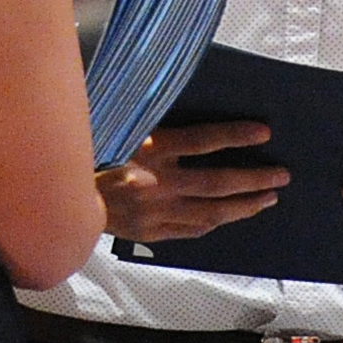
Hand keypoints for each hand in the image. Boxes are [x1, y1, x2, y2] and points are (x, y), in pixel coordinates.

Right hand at [97, 121, 288, 242]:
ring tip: (268, 199)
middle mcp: (156, 183)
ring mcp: (155, 212)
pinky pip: (192, 230)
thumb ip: (152, 120)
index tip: (264, 132)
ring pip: (211, 212)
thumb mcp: (119, 126)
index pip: (203, 141)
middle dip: (255, 179)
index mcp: (148, 149)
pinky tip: (230, 216)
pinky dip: (215, 222)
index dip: (236, 135)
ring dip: (244, 206)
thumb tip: (191, 110)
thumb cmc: (90, 151)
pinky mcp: (151, 232)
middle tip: (282, 176)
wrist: (61, 197)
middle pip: (217, 182)